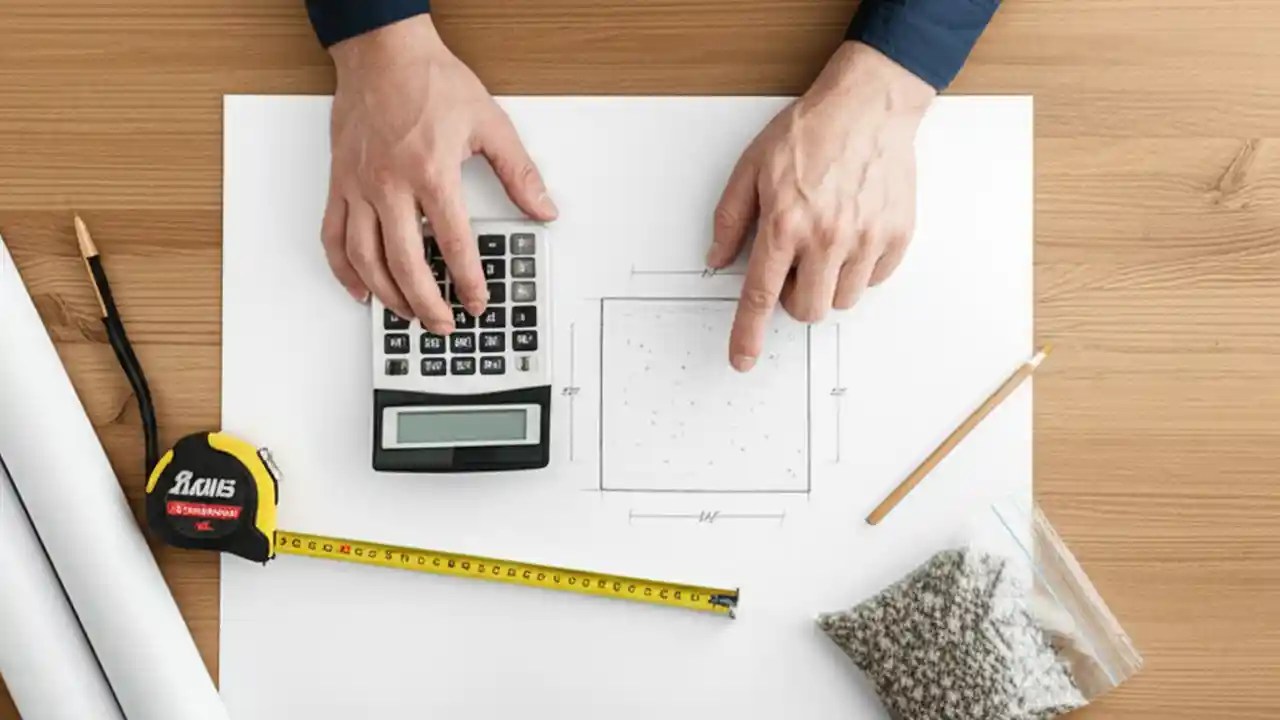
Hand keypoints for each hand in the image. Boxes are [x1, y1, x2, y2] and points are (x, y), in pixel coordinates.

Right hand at [321, 15, 557, 333]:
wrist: (383, 52)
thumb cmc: (431, 82)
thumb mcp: (490, 124)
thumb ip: (519, 174)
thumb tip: (543, 210)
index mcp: (431, 171)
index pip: (453, 243)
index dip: (468, 281)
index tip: (478, 302)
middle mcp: (389, 184)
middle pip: (406, 263)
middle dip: (427, 302)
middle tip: (445, 323)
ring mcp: (359, 186)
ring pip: (366, 258)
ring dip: (388, 295)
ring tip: (409, 314)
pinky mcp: (340, 184)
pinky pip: (333, 237)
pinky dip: (345, 271)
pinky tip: (361, 290)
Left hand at [708, 42, 934, 370]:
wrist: (868, 105)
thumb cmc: (810, 132)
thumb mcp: (752, 168)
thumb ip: (731, 218)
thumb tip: (717, 259)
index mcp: (785, 223)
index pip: (761, 295)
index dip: (748, 334)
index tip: (742, 359)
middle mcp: (826, 237)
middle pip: (807, 310)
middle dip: (795, 298)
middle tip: (796, 262)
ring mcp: (865, 239)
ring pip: (842, 300)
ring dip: (828, 283)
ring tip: (827, 242)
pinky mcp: (895, 235)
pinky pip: (874, 280)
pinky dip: (861, 268)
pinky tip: (854, 233)